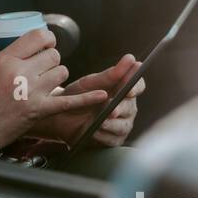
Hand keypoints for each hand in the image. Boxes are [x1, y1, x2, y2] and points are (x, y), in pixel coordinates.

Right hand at [0, 28, 108, 155]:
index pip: (37, 37)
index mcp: (6, 60)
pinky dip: (88, 99)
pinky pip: (69, 101)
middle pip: (53, 55)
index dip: (46, 38)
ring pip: (62, 72)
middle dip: (51, 58)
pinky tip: (103, 95)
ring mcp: (33, 93)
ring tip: (47, 81)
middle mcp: (21, 74)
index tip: (46, 42)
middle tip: (44, 65)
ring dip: (57, 74)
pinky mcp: (40, 110)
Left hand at [29, 54, 144, 147]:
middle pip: (130, 107)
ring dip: (112, 124)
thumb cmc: (77, 96)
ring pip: (123, 125)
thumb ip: (111, 73)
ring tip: (101, 121)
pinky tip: (94, 132)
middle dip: (120, 108)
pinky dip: (103, 136)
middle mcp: (126, 107)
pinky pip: (112, 139)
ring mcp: (121, 124)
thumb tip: (130, 58)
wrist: (59, 116)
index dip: (135, 87)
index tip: (129, 89)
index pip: (137, 86)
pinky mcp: (113, 139)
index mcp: (123, 90)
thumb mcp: (90, 83)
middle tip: (111, 109)